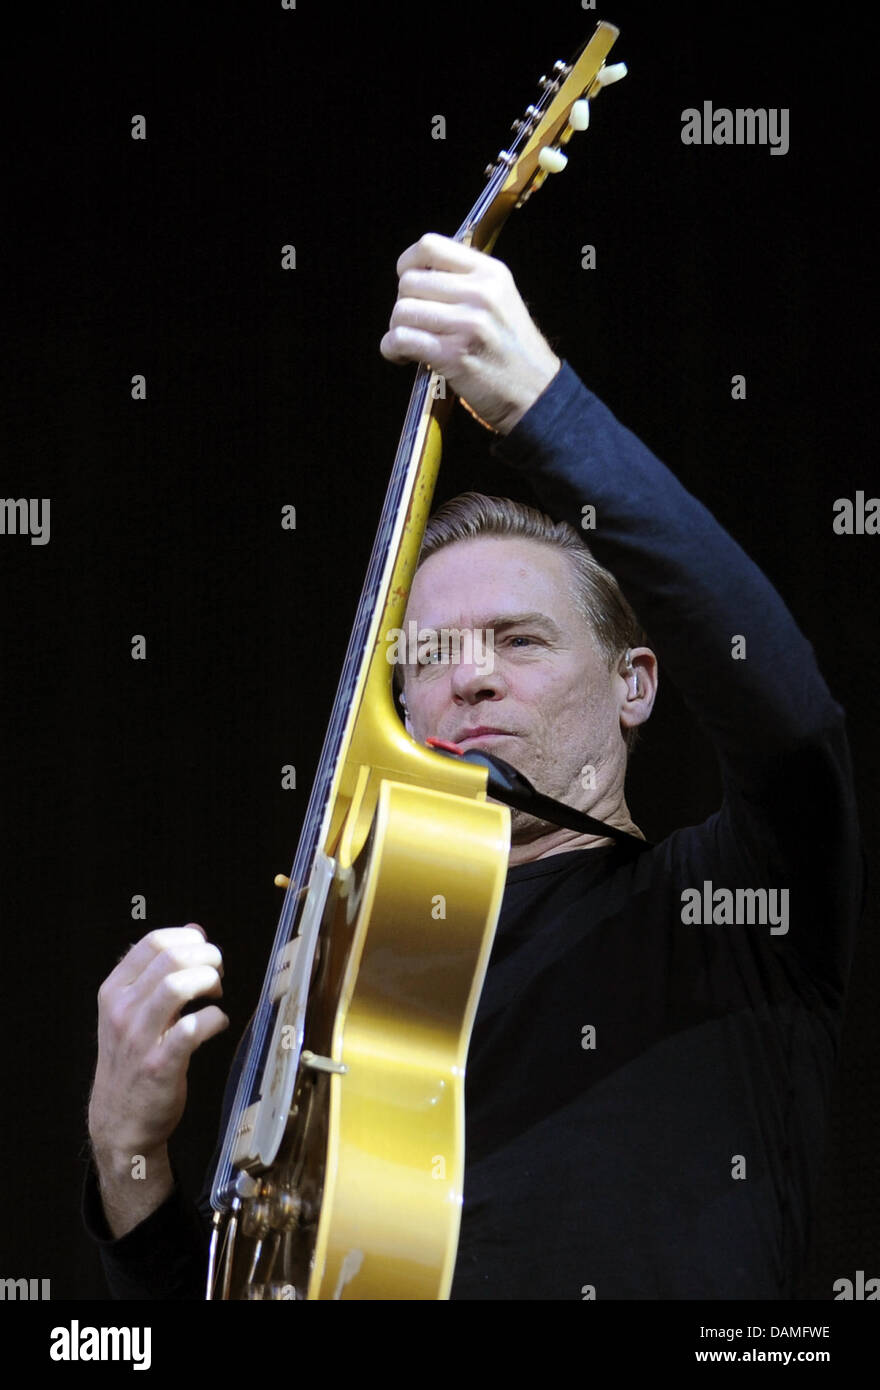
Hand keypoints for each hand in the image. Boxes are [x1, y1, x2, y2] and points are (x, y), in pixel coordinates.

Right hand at [89, 924, 227, 1167]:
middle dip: (207, 957)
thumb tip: (195, 929)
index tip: (204, 953)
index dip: (189, 940)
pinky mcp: (161, 1064)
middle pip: (172, 958)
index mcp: (113, 991)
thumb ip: (160, 969)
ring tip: (216, 994)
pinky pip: (195, 1026)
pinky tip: (218, 1023)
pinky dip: (216, 1018)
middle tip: (218, 972)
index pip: (153, 942)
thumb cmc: (131, 1059)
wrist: (119, 1122)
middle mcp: (122, 1010)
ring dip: (210, 981)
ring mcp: (140, 1038)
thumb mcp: (133, 1010)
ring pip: (180, 984)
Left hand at [380, 232, 560, 433]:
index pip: (429, 246)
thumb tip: (420, 273)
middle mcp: (480, 293)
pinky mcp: (453, 355)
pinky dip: (392, 349)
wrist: (536, 394)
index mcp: (491, 273)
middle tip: (416, 324)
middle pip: (409, 282)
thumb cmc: (512, 352)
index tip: (410, 285)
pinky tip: (404, 357)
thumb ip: (467, 281)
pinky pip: (401, 339)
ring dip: (397, 329)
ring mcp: (467, 324)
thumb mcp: (502, 300)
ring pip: (402, 311)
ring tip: (410, 343)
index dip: (408, 264)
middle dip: (404, 304)